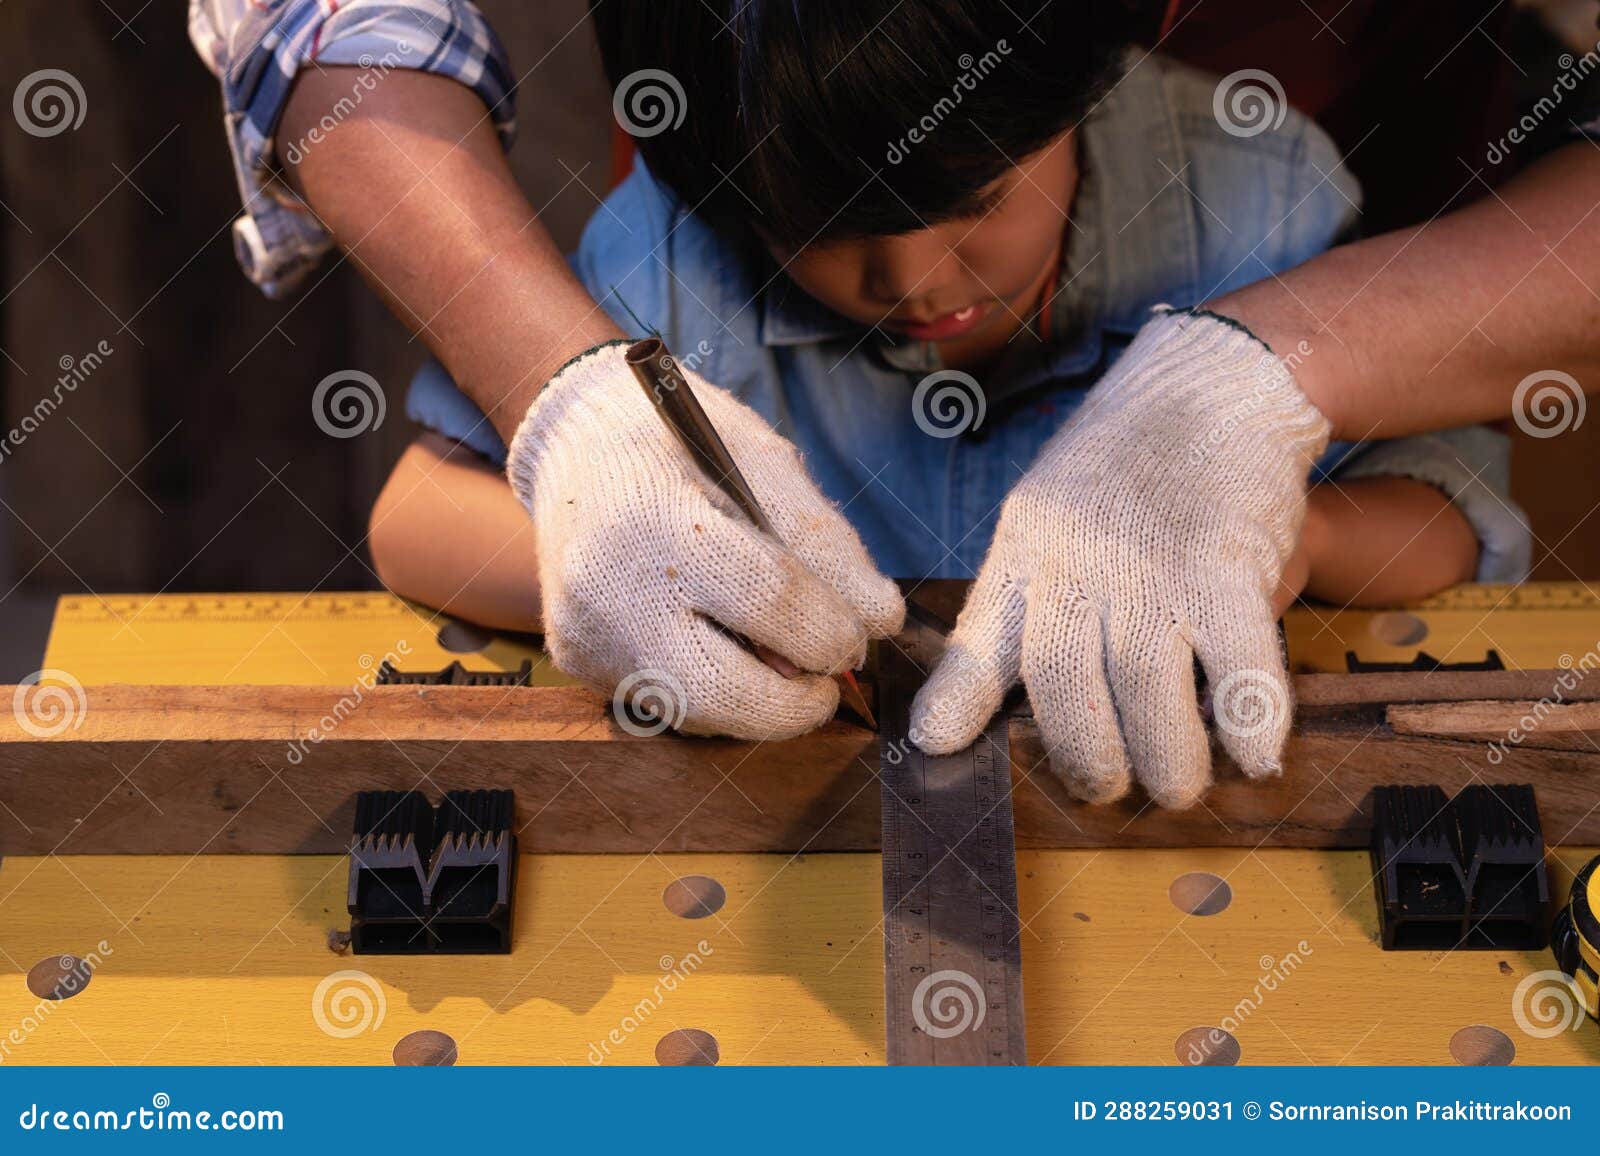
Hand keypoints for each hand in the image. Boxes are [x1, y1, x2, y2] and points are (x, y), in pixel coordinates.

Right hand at [508, 341, 904, 739]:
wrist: (576, 443)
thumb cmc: (679, 442)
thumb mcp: (759, 460)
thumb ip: (822, 540)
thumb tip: (880, 621)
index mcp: (657, 516)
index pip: (767, 601)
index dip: (830, 632)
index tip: (856, 638)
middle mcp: (608, 587)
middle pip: (721, 690)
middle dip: (793, 705)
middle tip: (826, 685)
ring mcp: (587, 634)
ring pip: (695, 712)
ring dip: (754, 704)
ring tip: (773, 654)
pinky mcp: (577, 662)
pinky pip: (664, 704)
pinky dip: (711, 692)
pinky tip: (719, 647)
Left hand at [910, 310, 1330, 807]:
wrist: (1212, 385)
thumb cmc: (1122, 468)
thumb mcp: (1043, 519)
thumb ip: (1016, 602)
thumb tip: (976, 693)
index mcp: (1025, 555)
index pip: (978, 641)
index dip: (956, 703)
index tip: (935, 748)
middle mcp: (1078, 567)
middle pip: (1066, 691)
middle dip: (1087, 762)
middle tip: (1105, 788)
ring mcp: (1153, 570)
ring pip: (1150, 697)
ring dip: (1168, 762)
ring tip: (1177, 787)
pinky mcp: (1228, 569)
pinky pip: (1240, 670)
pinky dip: (1250, 726)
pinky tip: (1255, 757)